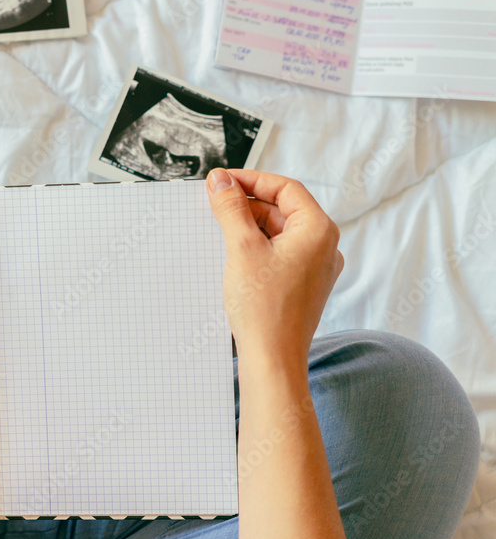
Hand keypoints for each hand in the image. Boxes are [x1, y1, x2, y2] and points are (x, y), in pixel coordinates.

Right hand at [206, 168, 343, 367]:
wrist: (273, 359)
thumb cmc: (265, 310)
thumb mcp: (242, 249)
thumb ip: (231, 209)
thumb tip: (221, 181)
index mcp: (318, 230)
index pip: (285, 188)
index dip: (251, 180)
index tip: (221, 181)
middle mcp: (324, 247)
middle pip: (282, 209)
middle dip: (247, 205)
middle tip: (213, 205)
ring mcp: (315, 268)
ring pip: (279, 233)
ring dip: (249, 227)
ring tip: (219, 232)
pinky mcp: (303, 286)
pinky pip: (279, 254)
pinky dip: (256, 249)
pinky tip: (232, 256)